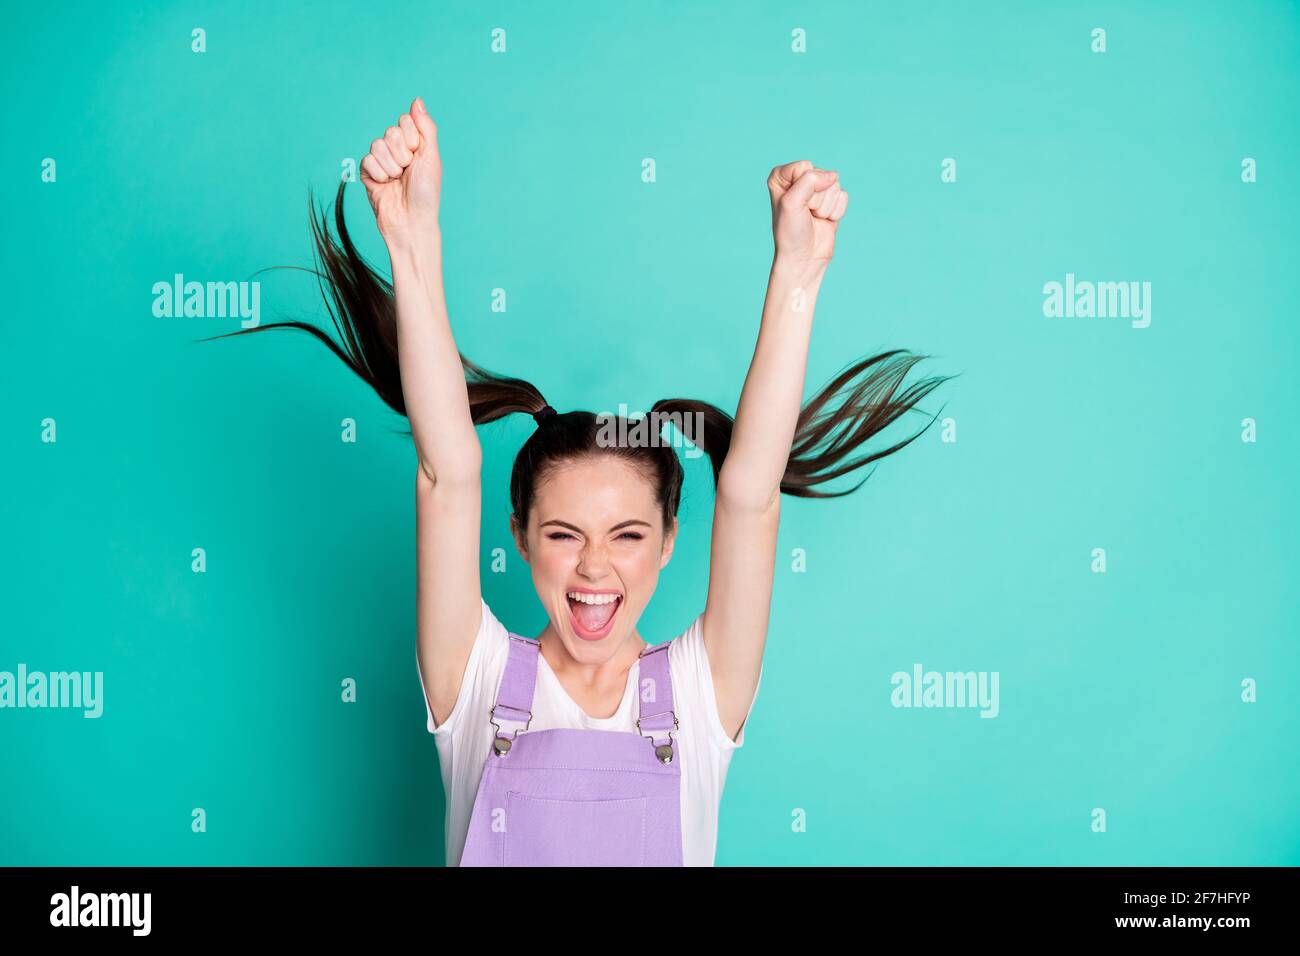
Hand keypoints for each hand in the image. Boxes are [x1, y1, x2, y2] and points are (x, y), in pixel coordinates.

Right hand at [360, 97, 441, 246]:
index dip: (412, 139)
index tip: (419, 157)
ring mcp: (381, 160)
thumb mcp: (431, 157)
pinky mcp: (368, 172)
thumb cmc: (426, 193)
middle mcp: (396, 149)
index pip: (404, 121)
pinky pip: (367, 160)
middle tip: (407, 172)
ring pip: (377, 145)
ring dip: (391, 167)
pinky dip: (379, 175)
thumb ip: (426, 127)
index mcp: (413, 143)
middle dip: (402, 155)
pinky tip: (385, 186)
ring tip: (397, 181)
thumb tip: (417, 100)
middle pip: (390, 132)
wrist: (411, 220)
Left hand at [767, 160, 847, 264]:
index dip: (804, 187)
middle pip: (822, 175)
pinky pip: (843, 196)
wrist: (804, 258)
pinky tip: (824, 221)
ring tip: (814, 218)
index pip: (805, 166)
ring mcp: (816, 190)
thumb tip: (834, 175)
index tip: (795, 206)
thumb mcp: (791, 203)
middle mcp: (798, 180)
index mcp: (781, 177)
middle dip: (816, 198)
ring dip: (826, 207)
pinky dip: (835, 212)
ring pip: (834, 186)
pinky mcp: (831, 200)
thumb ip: (810, 180)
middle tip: (806, 215)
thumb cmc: (791, 232)